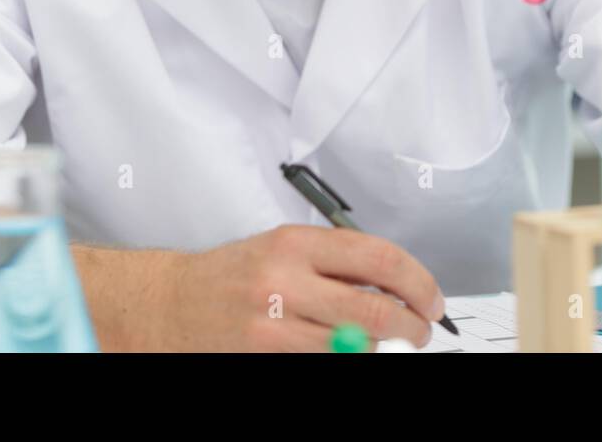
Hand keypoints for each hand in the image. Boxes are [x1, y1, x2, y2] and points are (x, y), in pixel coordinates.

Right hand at [161, 225, 444, 350]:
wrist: (169, 303)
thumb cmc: (231, 274)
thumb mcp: (283, 247)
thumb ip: (336, 261)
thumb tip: (397, 282)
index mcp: (296, 242)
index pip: (379, 259)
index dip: (418, 282)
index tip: (432, 300)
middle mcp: (285, 278)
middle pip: (374, 308)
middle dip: (411, 325)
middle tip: (422, 331)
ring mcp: (273, 321)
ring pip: (353, 344)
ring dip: (378, 347)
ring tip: (384, 342)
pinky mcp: (264, 353)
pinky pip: (324, 360)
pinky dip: (345, 357)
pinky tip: (345, 351)